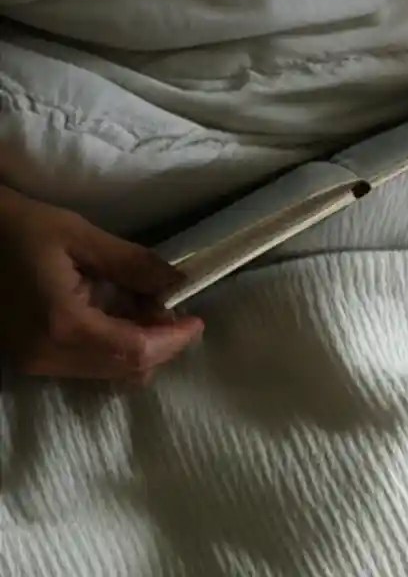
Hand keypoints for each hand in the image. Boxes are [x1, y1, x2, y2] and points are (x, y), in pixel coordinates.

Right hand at [0, 187, 203, 384]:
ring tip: (145, 306)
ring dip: (139, 345)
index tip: (197, 319)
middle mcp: (47, 355)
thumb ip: (133, 263)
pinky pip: (86, 365)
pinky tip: (118, 313)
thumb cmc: (14, 227)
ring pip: (108, 372)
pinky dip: (114, 345)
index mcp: (62, 325)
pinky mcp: (28, 359)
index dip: (174, 340)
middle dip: (161, 343)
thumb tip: (179, 282)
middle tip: (172, 308)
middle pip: (126, 369)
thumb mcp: (78, 235)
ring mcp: (34, 362)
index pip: (136, 351)